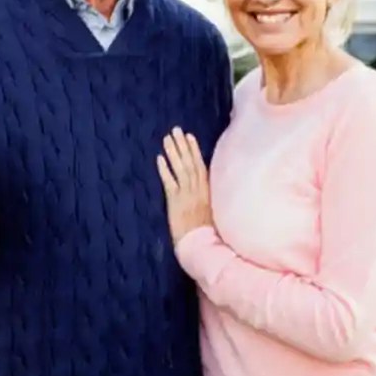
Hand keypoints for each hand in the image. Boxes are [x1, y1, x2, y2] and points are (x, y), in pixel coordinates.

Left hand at [156, 127, 213, 243]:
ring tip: (166, 139)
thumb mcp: (216, 211)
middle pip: (189, 162)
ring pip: (179, 168)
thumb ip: (211, 197)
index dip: (194, 150)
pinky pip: (169, 182)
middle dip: (182, 145)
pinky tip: (159, 159)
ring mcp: (186, 194)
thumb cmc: (210, 233)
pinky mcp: (174, 201)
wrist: (201, 245)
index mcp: (208, 190)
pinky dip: (164, 170)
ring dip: (173, 152)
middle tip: (175, 130)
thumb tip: (209, 188)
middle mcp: (197, 188)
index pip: (201, 165)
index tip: (190, 136)